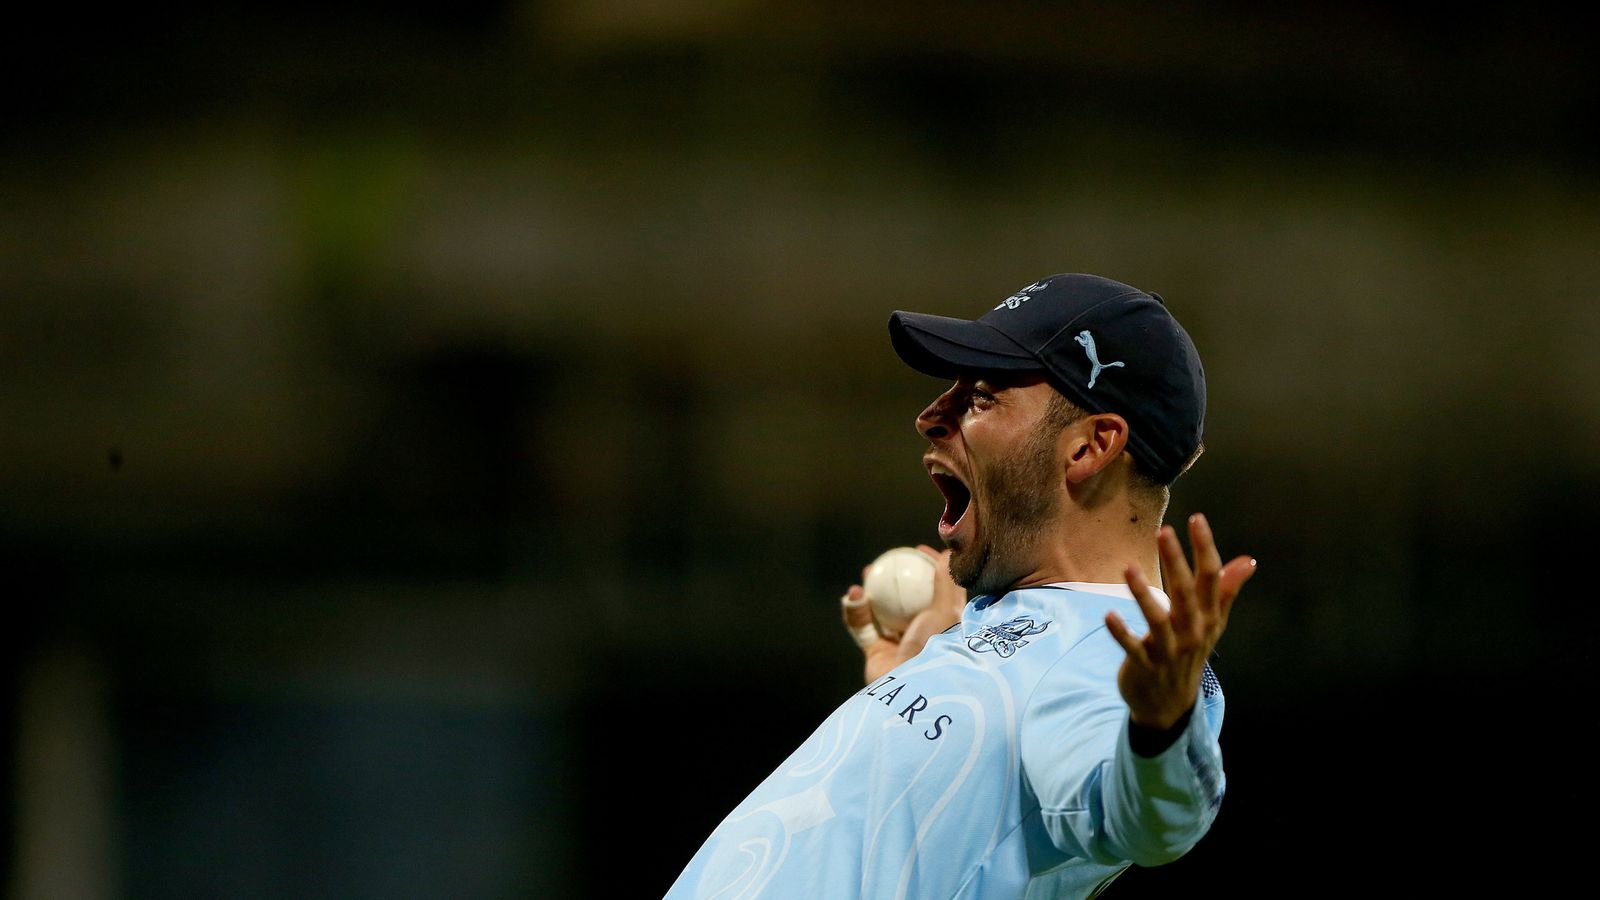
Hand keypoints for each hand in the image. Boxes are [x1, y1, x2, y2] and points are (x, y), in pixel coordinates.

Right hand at [841, 545, 966, 684]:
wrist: (911, 688)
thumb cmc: (935, 649)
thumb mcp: (946, 612)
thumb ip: (948, 582)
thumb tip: (952, 551)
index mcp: (942, 624)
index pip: (938, 590)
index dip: (929, 567)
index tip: (917, 550)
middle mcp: (921, 633)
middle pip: (906, 599)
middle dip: (895, 578)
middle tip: (887, 561)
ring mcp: (898, 643)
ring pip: (881, 610)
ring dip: (872, 590)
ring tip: (868, 572)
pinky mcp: (876, 653)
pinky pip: (862, 626)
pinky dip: (856, 609)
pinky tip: (853, 593)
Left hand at [1106, 513, 1256, 730]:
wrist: (1170, 705)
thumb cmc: (1190, 653)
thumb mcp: (1212, 624)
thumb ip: (1225, 591)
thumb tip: (1248, 561)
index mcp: (1209, 617)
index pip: (1211, 578)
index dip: (1204, 548)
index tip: (1196, 519)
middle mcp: (1193, 632)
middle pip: (1186, 593)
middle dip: (1175, 562)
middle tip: (1164, 532)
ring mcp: (1169, 650)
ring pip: (1159, 619)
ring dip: (1143, 594)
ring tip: (1128, 568)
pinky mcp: (1145, 665)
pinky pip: (1133, 647)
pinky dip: (1122, 633)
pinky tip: (1108, 615)